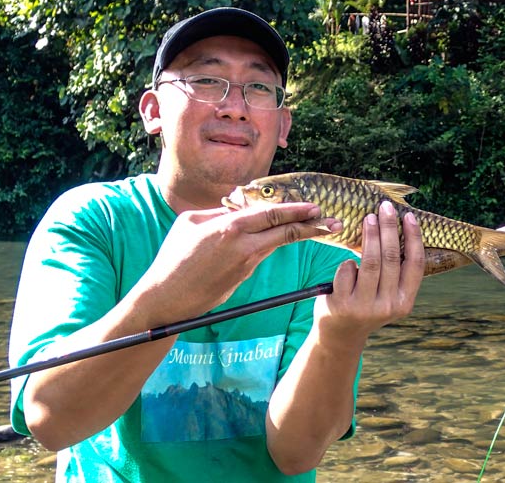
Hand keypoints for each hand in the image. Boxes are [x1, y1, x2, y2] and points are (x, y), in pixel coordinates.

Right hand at [133, 203, 341, 321]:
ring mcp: (245, 263)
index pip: (272, 213)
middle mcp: (243, 245)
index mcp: (230, 227)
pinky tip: (288, 239)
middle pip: (285, 231)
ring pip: (278, 244)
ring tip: (324, 229)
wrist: (169, 296)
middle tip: (335, 221)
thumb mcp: (191, 223)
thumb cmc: (174, 257)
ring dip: (302, 235)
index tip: (316, 206)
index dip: (297, 209)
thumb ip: (218, 213)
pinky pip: (262, 255)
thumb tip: (236, 207)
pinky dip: (277, 245)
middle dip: (313, 225)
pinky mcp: (243, 276)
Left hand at [315, 201, 424, 344]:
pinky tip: (348, 263)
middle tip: (385, 208)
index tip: (409, 216)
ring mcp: (363, 306)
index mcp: (404, 302)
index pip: (415, 265)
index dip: (414, 238)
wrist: (341, 334)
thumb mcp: (388, 296)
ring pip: (369, 261)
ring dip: (369, 235)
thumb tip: (399, 229)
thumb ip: (395, 273)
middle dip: (388, 228)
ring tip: (368, 218)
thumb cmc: (367, 306)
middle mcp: (387, 306)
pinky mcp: (342, 304)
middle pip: (391, 258)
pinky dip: (347, 262)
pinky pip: (346, 270)